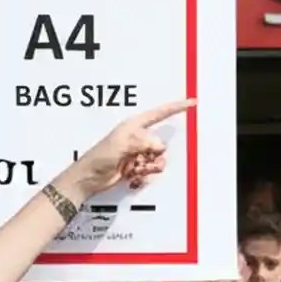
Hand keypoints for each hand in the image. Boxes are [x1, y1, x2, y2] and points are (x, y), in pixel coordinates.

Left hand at [59, 99, 193, 200]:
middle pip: (161, 145)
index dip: (176, 108)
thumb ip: (142, 141)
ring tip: (134, 169)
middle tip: (140, 160)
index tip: (191, 103)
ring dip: (149, 167)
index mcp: (134, 126)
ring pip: (158, 160)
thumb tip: (158, 145)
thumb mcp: (121, 144)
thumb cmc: (98, 157)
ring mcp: (137, 154)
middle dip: (154, 156)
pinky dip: (143, 176)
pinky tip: (131, 175)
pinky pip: (151, 171)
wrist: (89, 178)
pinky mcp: (136, 167)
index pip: (160, 113)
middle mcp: (137, 138)